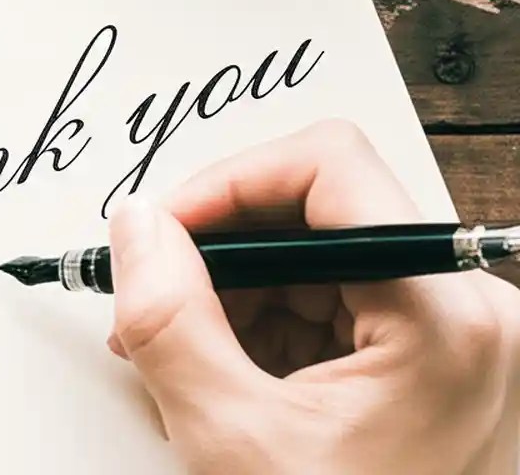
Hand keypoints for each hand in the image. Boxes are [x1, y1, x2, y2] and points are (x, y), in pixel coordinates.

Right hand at [106, 120, 519, 474]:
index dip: (226, 183)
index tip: (162, 228)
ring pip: (320, 258)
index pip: (328, 165)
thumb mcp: (234, 442)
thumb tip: (137, 228)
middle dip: (218, 251)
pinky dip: (268, 327)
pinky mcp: (436, 364)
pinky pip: (336, 305)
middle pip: (320, 210)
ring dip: (235, 294)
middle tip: (150, 294)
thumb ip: (170, 320)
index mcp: (447, 316)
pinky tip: (229, 376)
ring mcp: (458, 339)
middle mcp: (470, 312)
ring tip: (185, 357)